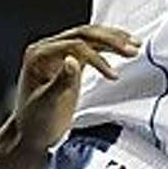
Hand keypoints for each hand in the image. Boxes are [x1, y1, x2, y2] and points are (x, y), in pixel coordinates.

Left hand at [10, 23, 138, 154]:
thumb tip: (73, 60)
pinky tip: (124, 49)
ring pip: (90, 38)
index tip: (112, 74)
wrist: (33, 134)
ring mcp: (60, 54)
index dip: (96, 57)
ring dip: (113, 40)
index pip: (72, 45)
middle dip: (109, 40)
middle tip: (131, 49)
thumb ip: (61, 81)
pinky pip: (92, 48)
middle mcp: (48, 49)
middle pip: (83, 34)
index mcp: (38, 54)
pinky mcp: (72, 62)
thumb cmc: (35, 122)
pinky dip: (109, 48)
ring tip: (135, 46)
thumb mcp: (47, 103)